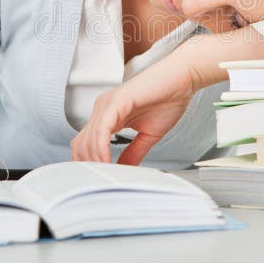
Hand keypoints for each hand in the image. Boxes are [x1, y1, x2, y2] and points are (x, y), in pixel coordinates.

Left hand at [70, 27, 263, 164]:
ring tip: (105, 176)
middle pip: (81, 144)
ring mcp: (107, 104)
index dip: (88, 164)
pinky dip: (101, 148)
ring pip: (88, 139)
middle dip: (88, 166)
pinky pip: (101, 129)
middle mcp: (103, 108)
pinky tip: (108, 161)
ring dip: (94, 161)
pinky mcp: (116, 101)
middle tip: (101, 183)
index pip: (85, 144)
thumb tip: (123, 170)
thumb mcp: (148, 134)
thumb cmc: (168, 99)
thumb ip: (133, 152)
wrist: (182, 79)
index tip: (99, 181)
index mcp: (108, 115)